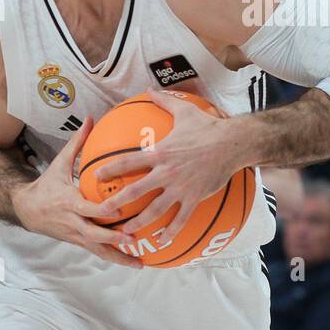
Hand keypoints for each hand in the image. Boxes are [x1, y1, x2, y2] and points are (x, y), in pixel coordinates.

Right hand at [11, 117, 143, 267]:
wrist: (26, 210)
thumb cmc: (46, 185)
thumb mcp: (59, 164)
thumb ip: (77, 144)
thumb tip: (90, 119)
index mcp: (69, 203)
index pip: (87, 210)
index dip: (103, 212)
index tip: (119, 211)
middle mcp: (73, 222)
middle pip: (94, 235)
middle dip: (114, 239)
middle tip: (134, 239)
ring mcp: (75, 235)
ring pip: (98, 250)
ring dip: (119, 257)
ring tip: (139, 262)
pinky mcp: (78, 243)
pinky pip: (98, 252)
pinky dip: (115, 257)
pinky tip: (133, 261)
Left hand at [94, 88, 243, 241]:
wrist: (234, 143)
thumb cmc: (208, 127)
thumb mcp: (183, 111)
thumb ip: (162, 101)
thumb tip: (149, 88)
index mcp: (160, 153)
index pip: (128, 162)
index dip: (110, 169)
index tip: (95, 176)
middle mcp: (166, 172)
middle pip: (135, 191)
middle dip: (116, 203)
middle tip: (100, 212)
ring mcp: (181, 188)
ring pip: (155, 210)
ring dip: (139, 223)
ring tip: (125, 232)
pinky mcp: (195, 198)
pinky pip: (181, 219)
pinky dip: (170, 231)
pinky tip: (161, 241)